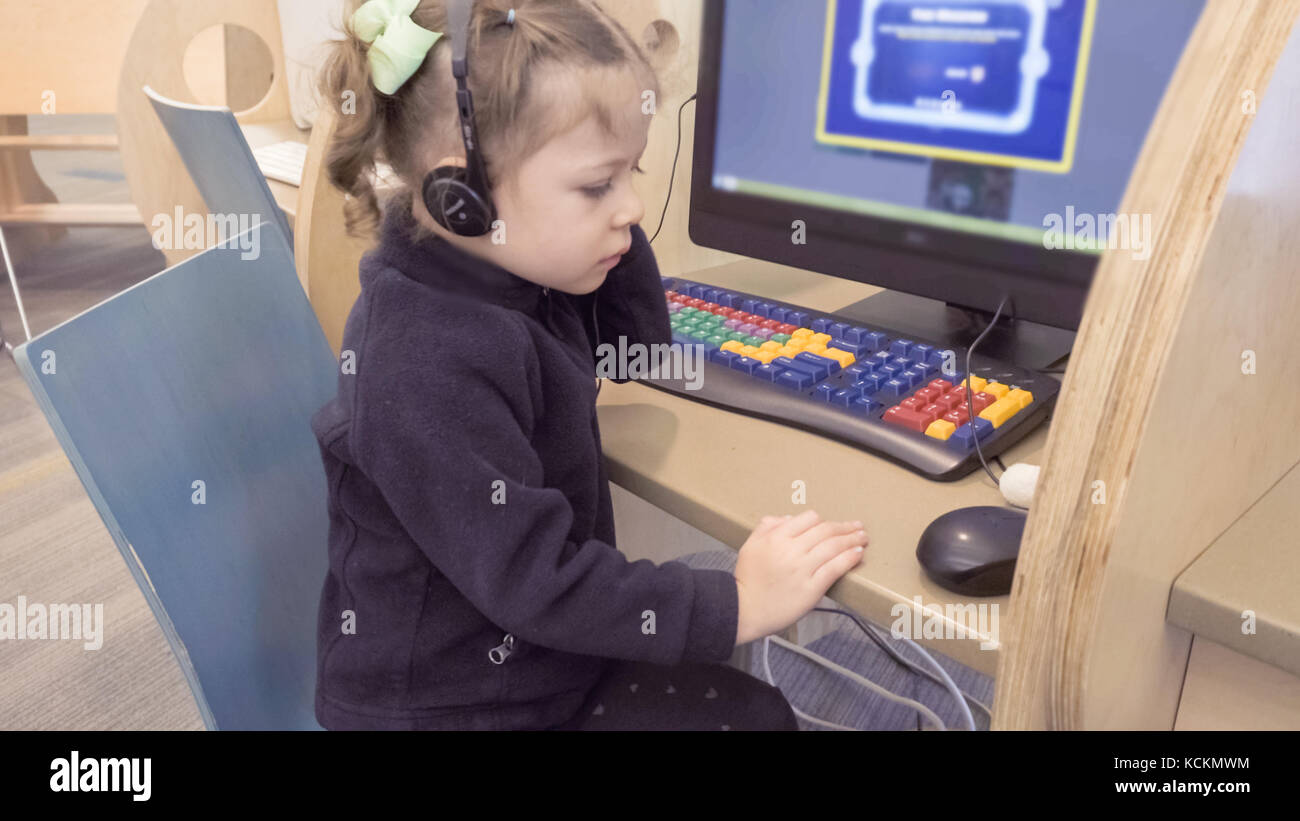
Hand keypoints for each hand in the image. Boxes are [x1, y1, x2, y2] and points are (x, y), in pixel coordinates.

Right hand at [733, 510, 867, 645]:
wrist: (744, 610)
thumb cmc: (747, 579)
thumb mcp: (750, 545)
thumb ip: (767, 527)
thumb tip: (788, 518)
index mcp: (776, 537)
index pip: (809, 519)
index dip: (824, 521)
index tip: (834, 524)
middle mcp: (791, 550)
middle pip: (825, 531)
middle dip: (845, 527)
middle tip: (857, 527)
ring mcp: (802, 569)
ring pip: (833, 547)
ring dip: (852, 540)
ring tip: (863, 538)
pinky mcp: (811, 588)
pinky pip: (834, 569)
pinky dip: (848, 559)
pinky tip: (857, 554)